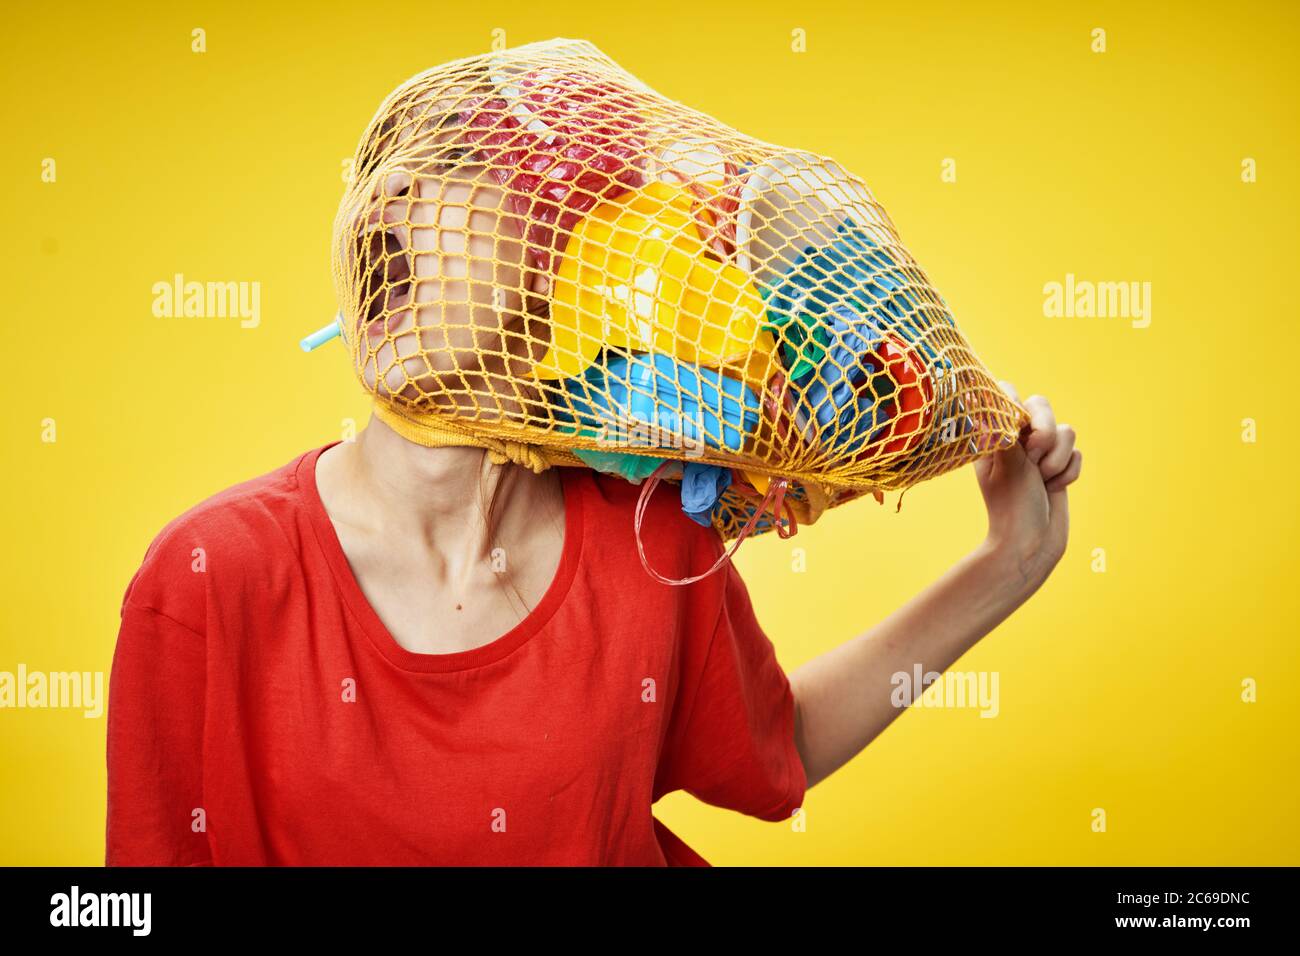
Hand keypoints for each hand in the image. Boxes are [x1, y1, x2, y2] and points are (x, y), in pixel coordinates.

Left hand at [972, 384, 1082, 596]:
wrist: (1031, 545)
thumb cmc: (1011, 507)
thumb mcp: (1006, 464)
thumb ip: (1006, 429)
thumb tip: (996, 398)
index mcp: (993, 434)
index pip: (1006, 393)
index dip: (1016, 404)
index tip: (1017, 428)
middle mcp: (1016, 439)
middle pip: (1042, 405)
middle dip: (1045, 431)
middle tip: (1033, 457)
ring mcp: (1040, 453)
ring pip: (1066, 430)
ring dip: (1057, 459)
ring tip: (1042, 481)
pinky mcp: (1060, 466)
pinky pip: (1077, 452)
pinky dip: (1068, 472)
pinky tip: (1053, 489)